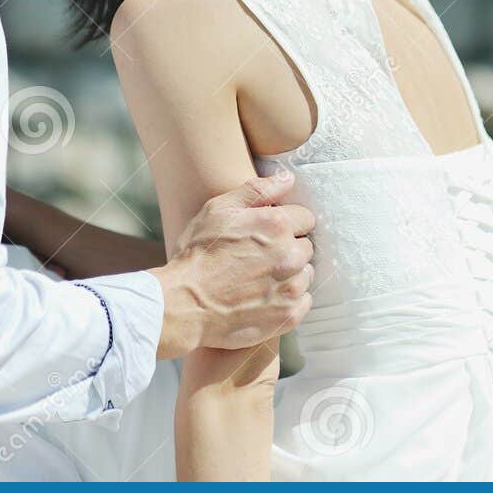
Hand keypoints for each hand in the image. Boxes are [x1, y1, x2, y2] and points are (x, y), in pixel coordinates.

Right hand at [150, 172, 315, 357]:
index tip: (269, 233)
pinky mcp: (289, 315)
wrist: (185, 304)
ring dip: (291, 274)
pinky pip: (304, 301)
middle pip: (306, 246)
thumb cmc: (198, 255)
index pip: (306, 218)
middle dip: (289, 248)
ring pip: (306, 274)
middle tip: (261, 257)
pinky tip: (265, 297)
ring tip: (261, 279)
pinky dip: (289, 299)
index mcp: (277, 225)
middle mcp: (290, 255)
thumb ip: (257, 190)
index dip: (287, 223)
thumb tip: (288, 178)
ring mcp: (291, 288)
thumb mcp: (218, 210)